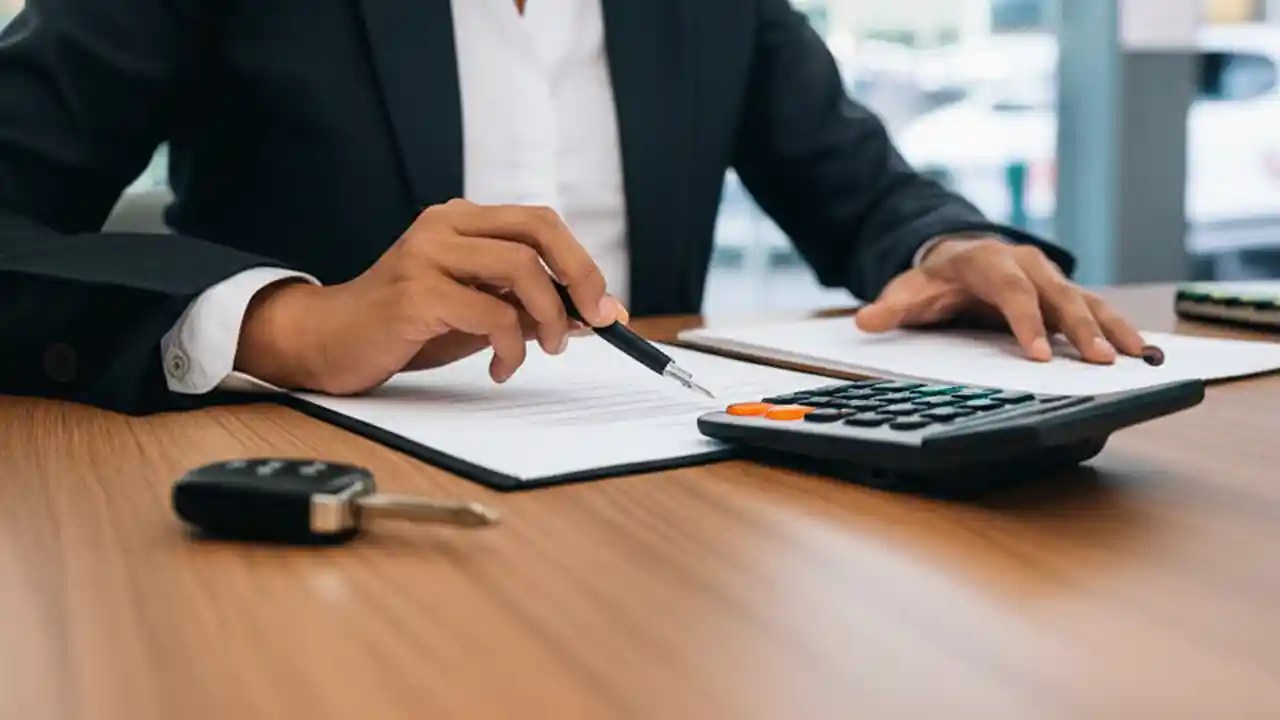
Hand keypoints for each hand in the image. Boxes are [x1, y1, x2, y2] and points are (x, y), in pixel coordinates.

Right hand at [234, 199, 626, 393]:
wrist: (329, 343)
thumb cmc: (406, 328)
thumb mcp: (476, 312)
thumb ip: (527, 306)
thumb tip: (592, 314)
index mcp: (461, 220)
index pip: (539, 222)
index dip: (581, 261)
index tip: (604, 307)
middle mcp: (444, 227)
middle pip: (537, 230)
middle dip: (579, 276)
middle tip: (594, 320)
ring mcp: (427, 256)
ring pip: (520, 269)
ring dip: (548, 317)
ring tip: (544, 350)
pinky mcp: (415, 295)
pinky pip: (490, 313)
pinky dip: (510, 345)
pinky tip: (500, 367)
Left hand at [856, 236, 1144, 363]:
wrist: (958, 255)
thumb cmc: (936, 280)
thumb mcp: (908, 290)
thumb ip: (891, 307)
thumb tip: (865, 320)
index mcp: (989, 262)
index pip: (1012, 291)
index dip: (1026, 321)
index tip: (1037, 355)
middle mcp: (1028, 265)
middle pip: (1059, 295)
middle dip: (1081, 328)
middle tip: (1098, 360)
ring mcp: (1051, 279)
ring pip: (1087, 301)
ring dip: (1111, 328)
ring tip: (1136, 356)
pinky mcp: (1066, 294)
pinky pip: (1097, 309)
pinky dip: (1119, 327)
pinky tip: (1140, 350)